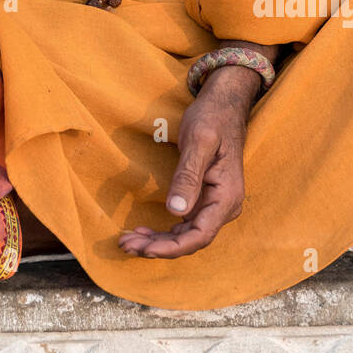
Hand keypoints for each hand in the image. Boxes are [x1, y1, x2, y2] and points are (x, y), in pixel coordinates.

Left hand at [118, 65, 256, 258]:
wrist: (224, 103)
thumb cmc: (213, 117)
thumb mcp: (198, 141)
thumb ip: (188, 176)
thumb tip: (176, 211)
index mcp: (227, 196)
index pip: (200, 235)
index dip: (171, 247)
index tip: (145, 249)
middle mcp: (225, 206)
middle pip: (191, 239)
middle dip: (158, 246)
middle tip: (125, 244)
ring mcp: (216, 203)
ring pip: (186, 233)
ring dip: (158, 241)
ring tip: (129, 241)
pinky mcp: (206, 197)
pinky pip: (186, 222)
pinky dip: (165, 229)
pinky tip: (144, 231)